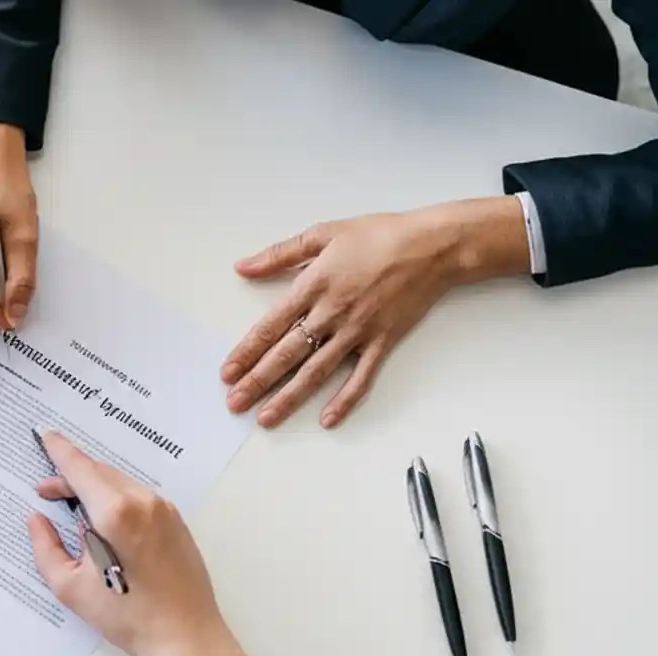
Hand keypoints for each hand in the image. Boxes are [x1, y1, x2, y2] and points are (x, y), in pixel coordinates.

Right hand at [26, 430, 267, 655]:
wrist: (185, 636)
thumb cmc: (128, 615)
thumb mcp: (70, 587)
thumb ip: (45, 546)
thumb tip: (37, 519)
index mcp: (116, 512)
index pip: (80, 469)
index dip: (59, 451)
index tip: (45, 436)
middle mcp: (143, 501)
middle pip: (100, 472)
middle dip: (71, 476)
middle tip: (46, 493)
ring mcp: (164, 509)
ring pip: (120, 482)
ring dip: (94, 488)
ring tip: (75, 513)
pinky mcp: (176, 520)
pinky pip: (139, 495)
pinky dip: (116, 497)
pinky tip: (105, 523)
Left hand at [221, 196, 528, 428]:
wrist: (431, 246)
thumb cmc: (378, 235)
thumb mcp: (322, 233)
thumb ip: (279, 253)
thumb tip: (243, 266)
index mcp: (312, 286)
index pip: (269, 327)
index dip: (245, 351)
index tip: (226, 372)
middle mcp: (331, 314)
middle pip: (286, 355)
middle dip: (257, 381)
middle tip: (235, 403)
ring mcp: (357, 332)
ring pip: (316, 372)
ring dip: (289, 397)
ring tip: (266, 418)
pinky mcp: (382, 342)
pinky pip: (361, 378)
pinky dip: (344, 400)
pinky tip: (327, 419)